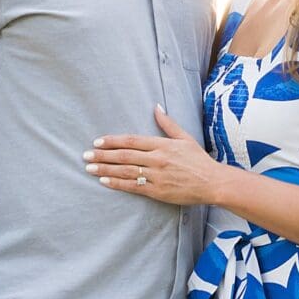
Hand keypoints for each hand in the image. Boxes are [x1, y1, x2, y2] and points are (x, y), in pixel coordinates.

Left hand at [84, 104, 221, 206]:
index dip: (112, 141)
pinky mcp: (157, 191)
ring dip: (105, 169)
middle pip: (124, 155)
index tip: (97, 141)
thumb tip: (156, 107)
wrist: (213, 182)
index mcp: (162, 144)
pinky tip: (104, 181)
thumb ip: (168, 124)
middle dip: (102, 155)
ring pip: (125, 171)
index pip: (131, 141)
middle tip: (85, 155)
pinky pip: (133, 186)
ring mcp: (156, 175)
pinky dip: (117, 183)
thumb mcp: (185, 138)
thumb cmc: (199, 160)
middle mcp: (157, 159)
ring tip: (89, 168)